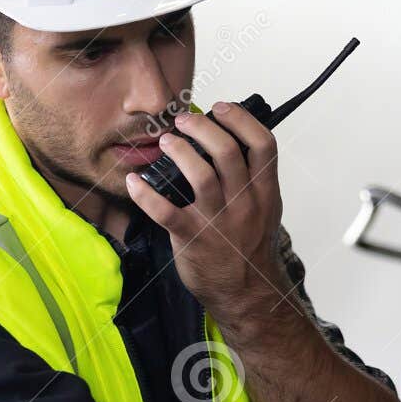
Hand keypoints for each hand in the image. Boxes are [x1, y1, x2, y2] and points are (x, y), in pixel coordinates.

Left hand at [125, 102, 288, 326]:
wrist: (246, 294)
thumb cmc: (250, 249)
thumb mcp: (266, 211)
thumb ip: (254, 179)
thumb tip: (233, 142)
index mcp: (265, 193)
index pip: (264, 144)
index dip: (242, 120)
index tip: (222, 108)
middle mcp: (244, 203)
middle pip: (227, 151)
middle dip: (203, 126)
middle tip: (184, 119)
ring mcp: (218, 221)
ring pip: (200, 174)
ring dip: (179, 151)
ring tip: (167, 141)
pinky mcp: (192, 238)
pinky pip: (164, 211)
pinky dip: (145, 194)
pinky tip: (134, 182)